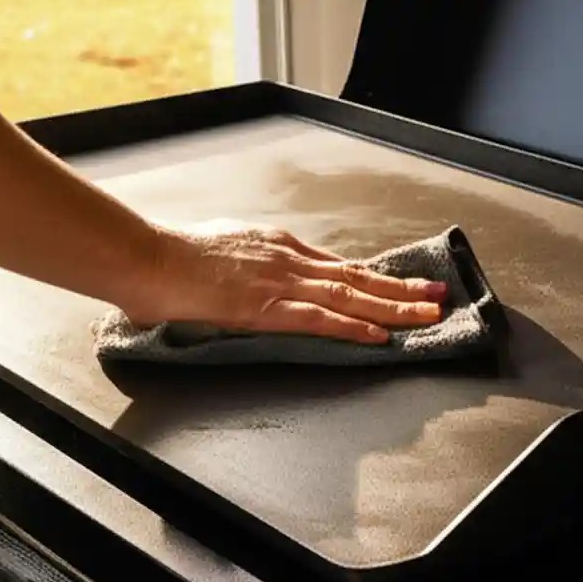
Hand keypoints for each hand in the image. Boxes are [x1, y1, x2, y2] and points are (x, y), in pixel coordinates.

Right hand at [122, 219, 446, 343]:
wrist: (146, 257)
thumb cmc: (171, 255)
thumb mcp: (220, 246)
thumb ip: (245, 261)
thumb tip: (249, 273)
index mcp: (276, 246)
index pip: (336, 264)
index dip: (373, 277)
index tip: (400, 283)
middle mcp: (287, 258)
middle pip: (356, 276)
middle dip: (400, 288)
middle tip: (436, 296)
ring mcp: (280, 281)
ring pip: (349, 295)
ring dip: (393, 307)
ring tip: (426, 315)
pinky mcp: (266, 307)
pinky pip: (320, 319)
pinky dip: (353, 328)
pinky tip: (379, 336)